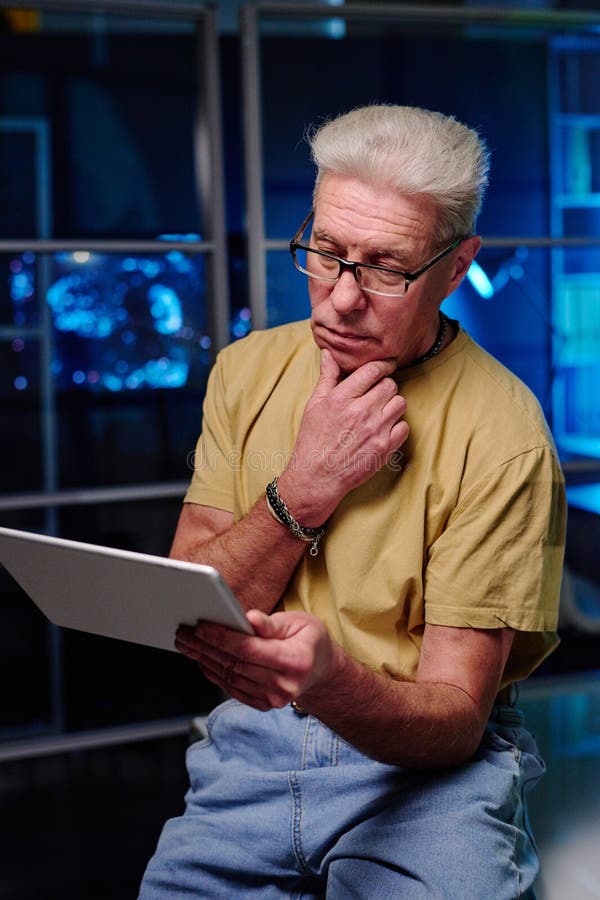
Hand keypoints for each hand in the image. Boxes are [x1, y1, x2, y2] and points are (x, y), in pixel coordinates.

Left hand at [175, 609, 340, 710]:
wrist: (320, 669)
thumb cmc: (309, 639)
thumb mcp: (299, 622)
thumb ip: (271, 623)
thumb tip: (249, 618)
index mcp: (295, 660)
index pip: (249, 649)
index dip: (222, 637)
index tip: (200, 625)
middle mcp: (284, 685)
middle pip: (235, 663)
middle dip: (205, 647)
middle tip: (184, 632)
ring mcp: (272, 699)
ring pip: (229, 677)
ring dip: (204, 659)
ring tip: (187, 643)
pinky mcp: (262, 704)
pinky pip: (232, 688)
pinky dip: (213, 673)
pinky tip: (202, 659)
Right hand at [278, 349, 408, 524]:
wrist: (316, 477)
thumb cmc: (313, 440)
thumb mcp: (314, 405)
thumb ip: (327, 377)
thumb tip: (329, 353)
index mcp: (341, 398)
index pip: (373, 370)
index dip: (382, 365)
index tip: (385, 366)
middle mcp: (360, 412)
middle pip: (390, 385)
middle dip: (385, 386)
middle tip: (377, 393)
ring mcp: (375, 431)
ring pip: (400, 403)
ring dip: (392, 404)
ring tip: (380, 411)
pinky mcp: (385, 448)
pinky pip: (404, 427)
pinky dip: (397, 426)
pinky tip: (384, 429)